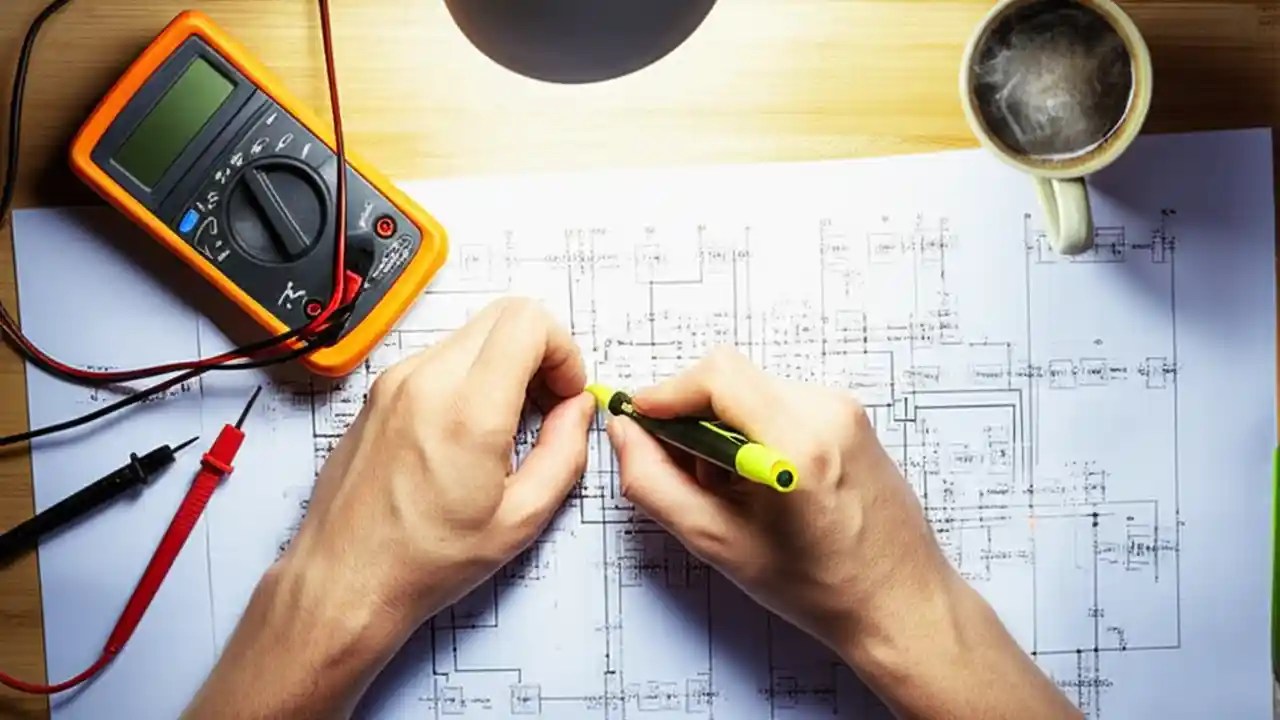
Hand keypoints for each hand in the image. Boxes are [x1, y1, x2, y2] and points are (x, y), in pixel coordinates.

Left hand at [185, 297, 595, 718]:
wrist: (343, 580)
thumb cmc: (422, 561)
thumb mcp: (519, 520)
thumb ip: (563, 453)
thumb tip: (577, 411)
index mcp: (467, 410)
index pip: (528, 321)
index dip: (563, 351)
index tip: (566, 395)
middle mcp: (426, 380)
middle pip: (503, 314)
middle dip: (540, 351)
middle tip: (546, 405)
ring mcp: (395, 381)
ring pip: (472, 335)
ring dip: (504, 364)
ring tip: (508, 426)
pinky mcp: (378, 392)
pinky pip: (439, 358)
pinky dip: (470, 376)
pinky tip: (470, 431)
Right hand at [604, 347, 1078, 718]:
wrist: (899, 602)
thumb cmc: (818, 586)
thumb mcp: (718, 542)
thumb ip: (655, 483)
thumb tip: (625, 433)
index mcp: (798, 442)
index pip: (717, 373)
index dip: (667, 392)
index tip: (640, 418)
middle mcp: (828, 411)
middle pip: (731, 378)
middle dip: (693, 416)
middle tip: (688, 473)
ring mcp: (845, 409)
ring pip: (753, 391)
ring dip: (725, 427)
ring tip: (734, 489)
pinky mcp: (852, 416)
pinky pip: (781, 402)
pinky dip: (756, 431)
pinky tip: (764, 482)